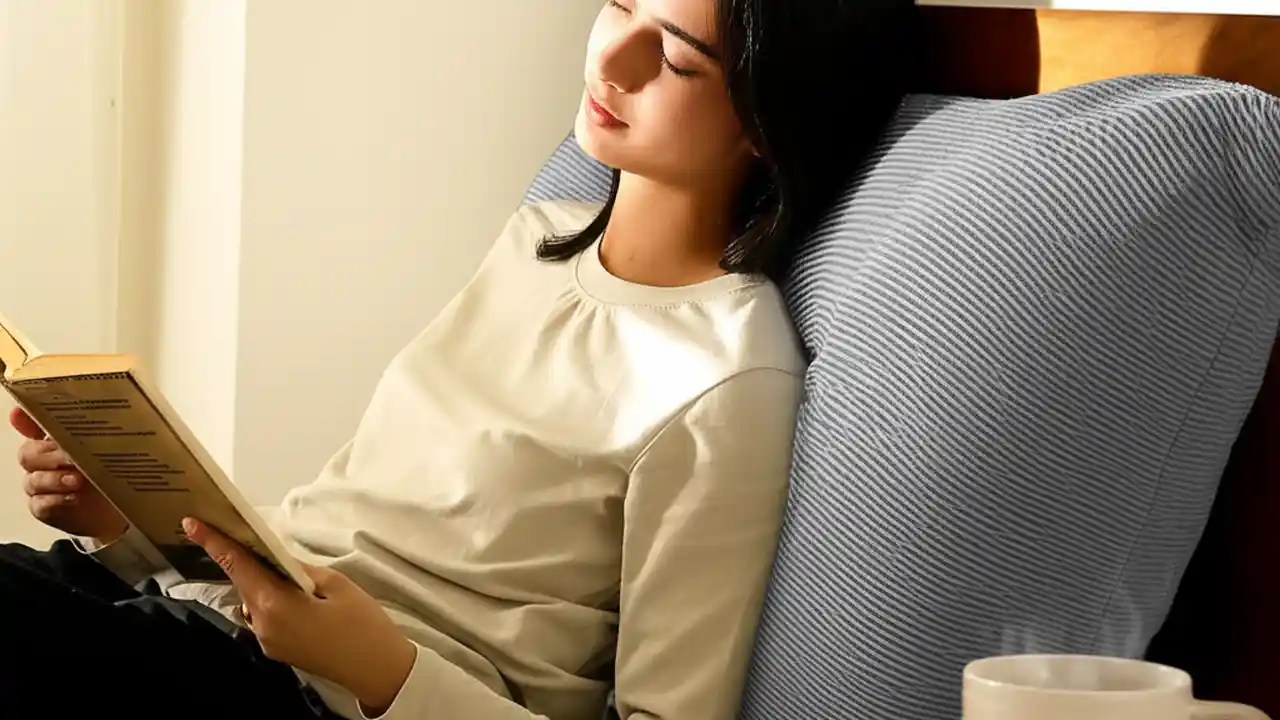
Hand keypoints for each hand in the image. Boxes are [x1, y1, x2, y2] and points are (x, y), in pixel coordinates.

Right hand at [12, 407, 128, 542]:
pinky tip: (73, 498)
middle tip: (71, 457)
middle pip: (28, 454)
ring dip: (53, 479)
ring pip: (33, 480)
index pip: (33, 424)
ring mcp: (41, 486)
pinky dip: (55, 501)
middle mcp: (43, 461)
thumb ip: (103, 431)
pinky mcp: (44, 508)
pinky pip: (40, 504)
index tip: (20, 413)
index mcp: (55, 440)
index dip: (25, 419)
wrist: (120, 507)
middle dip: (49, 455)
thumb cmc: (112, 472)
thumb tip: (109, 406)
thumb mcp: (114, 447)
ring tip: (76, 480)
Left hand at [182, 517, 415, 715]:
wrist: (377, 670)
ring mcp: (268, 641)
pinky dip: (272, 600)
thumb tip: (280, 561)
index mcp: (275, 605)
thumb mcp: (337, 584)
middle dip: (247, 561)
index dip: (214, 542)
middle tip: (254, 538)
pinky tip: (295, 595)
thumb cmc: (363, 624)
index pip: (238, 566)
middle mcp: (263, 625)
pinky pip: (265, 617)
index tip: (191, 523)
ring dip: (263, 582)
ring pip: (254, 601)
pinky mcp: (277, 650)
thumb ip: (301, 569)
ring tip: (289, 573)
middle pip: (244, 583)